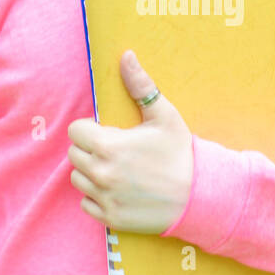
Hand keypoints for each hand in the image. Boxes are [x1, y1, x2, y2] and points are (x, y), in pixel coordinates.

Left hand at [67, 50, 193, 234]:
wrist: (200, 197)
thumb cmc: (181, 153)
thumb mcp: (164, 116)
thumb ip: (141, 86)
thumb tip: (126, 55)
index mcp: (107, 145)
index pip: (76, 131)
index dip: (90, 129)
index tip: (108, 132)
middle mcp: (100, 173)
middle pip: (74, 155)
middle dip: (90, 150)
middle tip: (116, 150)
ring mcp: (103, 197)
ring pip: (78, 179)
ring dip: (91, 173)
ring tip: (117, 170)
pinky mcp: (109, 219)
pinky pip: (86, 204)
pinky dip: (98, 197)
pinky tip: (119, 190)